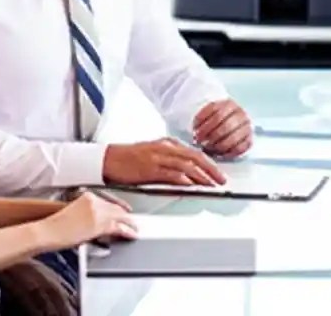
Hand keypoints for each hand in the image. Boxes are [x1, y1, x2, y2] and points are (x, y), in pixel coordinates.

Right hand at [37, 192, 135, 250]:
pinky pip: (118, 227)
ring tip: (135, 229)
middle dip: (126, 216)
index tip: (125, 211)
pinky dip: (127, 231)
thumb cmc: (53, 226)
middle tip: (133, 222)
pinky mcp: (98, 225)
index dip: (119, 208)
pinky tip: (131, 234)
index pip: (108, 201)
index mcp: (87, 196)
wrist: (46, 232)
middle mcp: (94, 201)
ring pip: (120, 217)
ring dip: (129, 223)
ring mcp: (97, 212)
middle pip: (116, 208)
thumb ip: (87, 214)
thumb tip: (98, 223)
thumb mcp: (73, 213)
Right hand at [103, 137, 226, 185]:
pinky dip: (183, 179)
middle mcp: (166, 148)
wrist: (108, 159)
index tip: (219, 173)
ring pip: (186, 165)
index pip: (195, 153)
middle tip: (221, 180)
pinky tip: (191, 185)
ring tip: (211, 185)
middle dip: (211, 169)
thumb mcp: (155, 154)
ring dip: (201, 176)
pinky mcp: (149, 169)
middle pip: (195, 157)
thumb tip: (189, 174)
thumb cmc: (130, 159)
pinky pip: (170, 173)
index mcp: (168, 144)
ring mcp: (158, 158)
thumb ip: (172, 161)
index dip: (210, 164)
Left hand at [192, 99, 252, 158]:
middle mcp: (241, 114)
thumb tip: (195, 135)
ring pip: (233, 139)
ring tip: (209, 148)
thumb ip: (201, 121)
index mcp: (229, 104)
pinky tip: (219, 154)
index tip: (195, 133)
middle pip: (226, 126)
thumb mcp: (207, 114)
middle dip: (211, 137)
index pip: (217, 114)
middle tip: (201, 143)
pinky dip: (228, 153)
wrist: (227, 122)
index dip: (204, 125)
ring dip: (218, 146)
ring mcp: (247, 127)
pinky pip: (240, 148)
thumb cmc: (213, 120)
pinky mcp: (249, 140)